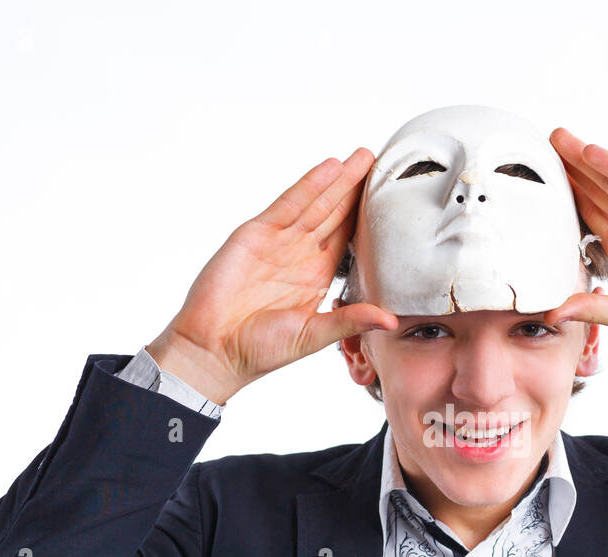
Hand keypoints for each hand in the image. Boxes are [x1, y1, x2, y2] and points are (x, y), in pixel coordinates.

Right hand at [146, 149, 398, 404]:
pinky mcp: (257, 234)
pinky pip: (288, 204)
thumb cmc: (261, 350)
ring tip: (363, 157)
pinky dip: (309, 185)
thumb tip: (391, 321)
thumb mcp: (315, 335)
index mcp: (317, 276)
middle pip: (336, 213)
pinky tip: (330, 168)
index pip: (349, 239)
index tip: (392, 198)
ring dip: (339, 180)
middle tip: (381, 162)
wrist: (215, 349)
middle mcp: (300, 254)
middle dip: (356, 188)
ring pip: (317, 203)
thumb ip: (351, 320)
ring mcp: (279, 241)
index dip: (368, 217)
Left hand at [545, 128, 607, 379]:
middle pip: (595, 192)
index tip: (533, 187)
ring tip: (557, 138)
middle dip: (568, 171)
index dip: (561, 201)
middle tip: (537, 147)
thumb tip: (551, 314)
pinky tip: (592, 153)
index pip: (586, 219)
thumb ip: (589, 308)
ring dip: (585, 160)